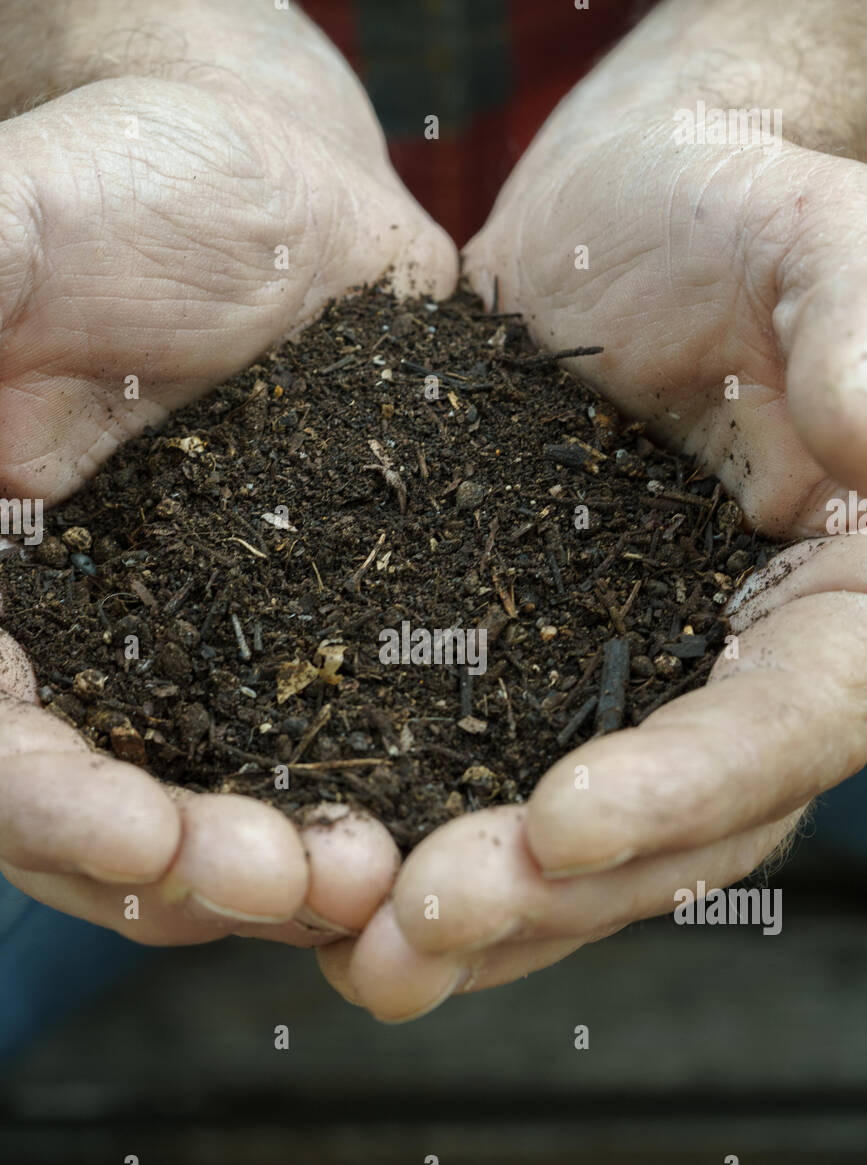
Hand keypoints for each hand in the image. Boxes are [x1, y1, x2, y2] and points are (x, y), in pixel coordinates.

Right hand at [0, 5, 456, 944]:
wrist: (284, 204)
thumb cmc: (131, 189)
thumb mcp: (20, 230)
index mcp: (3, 600)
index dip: (50, 808)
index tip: (144, 834)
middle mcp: (98, 667)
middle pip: (108, 833)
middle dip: (191, 877)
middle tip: (292, 881)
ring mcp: (217, 679)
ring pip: (229, 833)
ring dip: (295, 883)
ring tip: (379, 883)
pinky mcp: (331, 663)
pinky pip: (348, 775)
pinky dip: (387, 825)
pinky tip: (447, 834)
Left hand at [320, 0, 866, 1017]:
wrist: (622, 214)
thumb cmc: (733, 211)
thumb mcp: (807, 245)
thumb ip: (857, 328)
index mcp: (842, 602)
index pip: (791, 721)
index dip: (687, 784)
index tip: (562, 822)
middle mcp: (743, 673)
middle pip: (677, 829)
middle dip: (553, 892)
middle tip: (424, 927)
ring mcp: (630, 687)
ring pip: (576, 846)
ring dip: (479, 916)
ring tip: (365, 959)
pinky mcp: (528, 673)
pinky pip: (485, 781)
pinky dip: (421, 842)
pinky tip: (334, 890)